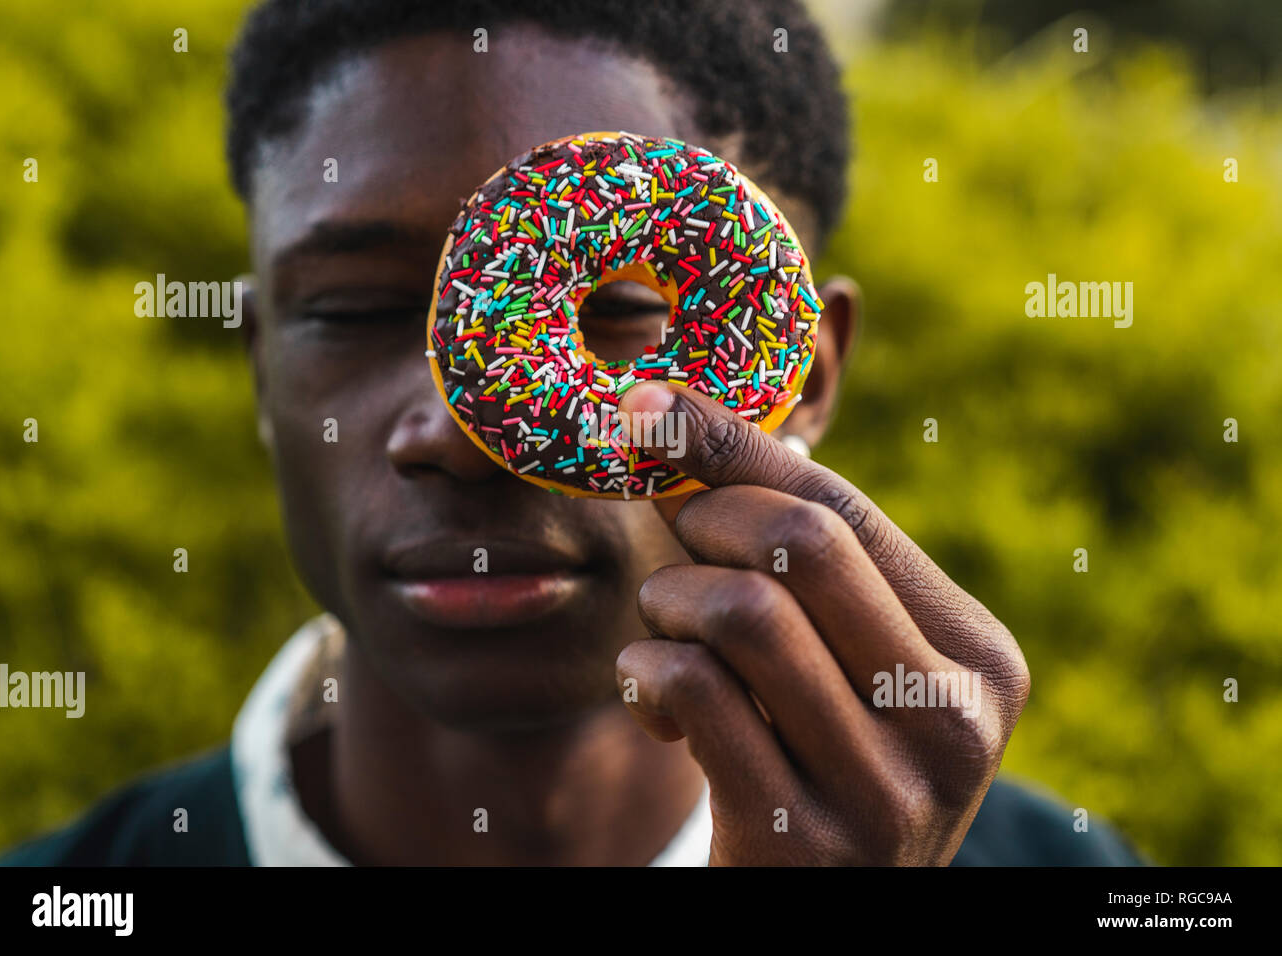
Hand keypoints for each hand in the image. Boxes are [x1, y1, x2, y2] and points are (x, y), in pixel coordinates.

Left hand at [615, 381, 1031, 865]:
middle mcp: (954, 722)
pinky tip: (649, 695)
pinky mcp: (802, 843)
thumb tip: (684, 426)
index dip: (736, 446)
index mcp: (980, 657)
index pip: (850, 512)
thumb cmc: (816, 756)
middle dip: (705, 516)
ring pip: (743, 612)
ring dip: (670, 601)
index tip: (650, 406)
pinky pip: (695, 691)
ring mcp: (887, 792)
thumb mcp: (845, 661)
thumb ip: (805, 563)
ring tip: (663, 631)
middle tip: (669, 531)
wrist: (819, 909)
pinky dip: (644, 672)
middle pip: (805, 545)